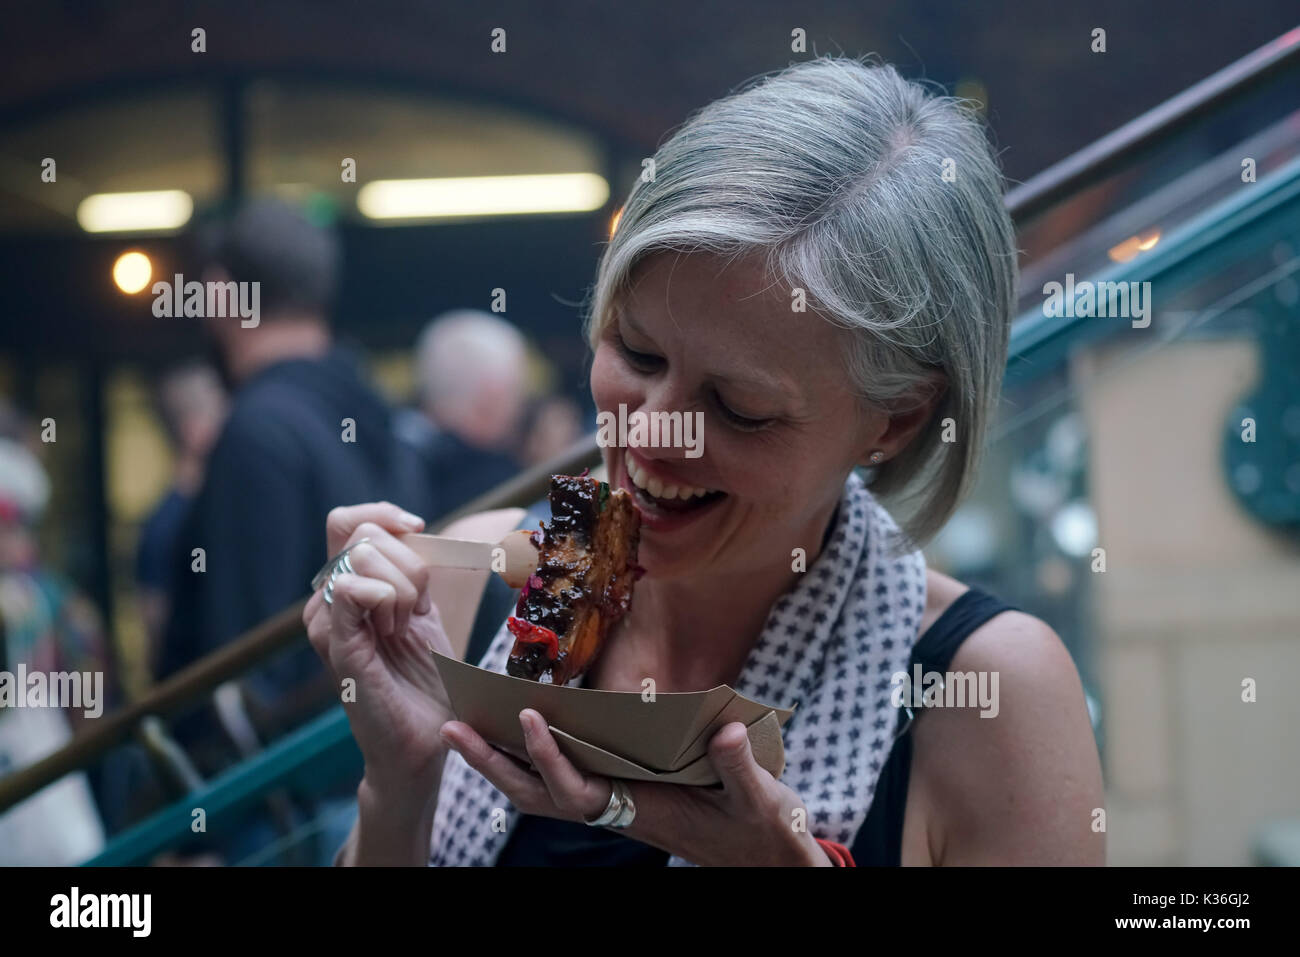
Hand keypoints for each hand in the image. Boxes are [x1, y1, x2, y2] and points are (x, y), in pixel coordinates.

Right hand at [303, 502, 453, 805]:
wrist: (426, 737)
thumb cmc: (426, 679)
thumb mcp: (422, 610)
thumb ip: (407, 570)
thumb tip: (407, 526)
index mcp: (346, 591)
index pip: (346, 522)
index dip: (383, 514)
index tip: (417, 527)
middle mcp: (327, 603)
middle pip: (363, 536)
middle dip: (408, 562)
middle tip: (415, 610)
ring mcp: (327, 624)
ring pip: (363, 557)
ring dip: (404, 586)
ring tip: (404, 628)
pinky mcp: (337, 646)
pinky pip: (351, 590)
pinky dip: (387, 598)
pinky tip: (394, 630)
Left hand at [439, 710, 831, 865]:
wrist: (768, 859)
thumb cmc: (764, 831)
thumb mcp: (761, 802)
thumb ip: (740, 768)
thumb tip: (724, 732)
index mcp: (642, 812)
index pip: (578, 791)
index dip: (550, 758)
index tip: (530, 717)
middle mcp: (617, 810)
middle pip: (538, 795)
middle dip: (494, 763)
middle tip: (451, 727)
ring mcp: (615, 804)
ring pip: (543, 790)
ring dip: (502, 762)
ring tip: (463, 726)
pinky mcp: (622, 795)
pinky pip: (564, 780)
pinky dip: (533, 758)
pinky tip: (518, 732)